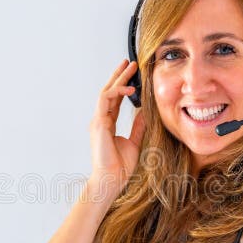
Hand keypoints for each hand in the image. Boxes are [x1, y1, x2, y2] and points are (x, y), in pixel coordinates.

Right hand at [88, 59, 145, 199]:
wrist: (111, 180)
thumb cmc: (120, 167)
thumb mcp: (134, 142)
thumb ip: (138, 127)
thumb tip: (144, 113)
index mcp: (107, 124)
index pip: (114, 100)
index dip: (122, 86)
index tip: (133, 75)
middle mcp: (100, 120)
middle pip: (108, 92)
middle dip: (119, 76)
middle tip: (130, 62)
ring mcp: (97, 121)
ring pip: (106, 92)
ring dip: (118, 78)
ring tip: (130, 67)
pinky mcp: (98, 123)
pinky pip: (105, 101)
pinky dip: (117, 92)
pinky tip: (130, 89)